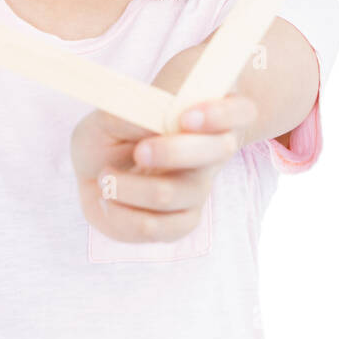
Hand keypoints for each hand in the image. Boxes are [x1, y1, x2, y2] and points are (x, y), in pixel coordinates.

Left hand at [70, 95, 257, 243]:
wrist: (98, 165)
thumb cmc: (113, 130)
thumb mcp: (113, 112)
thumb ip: (130, 112)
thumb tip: (147, 123)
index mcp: (205, 115)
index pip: (240, 111)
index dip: (221, 114)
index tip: (185, 117)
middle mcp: (210, 153)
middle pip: (218, 150)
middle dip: (174, 152)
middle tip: (139, 152)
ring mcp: (198, 189)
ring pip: (177, 193)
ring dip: (131, 188)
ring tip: (106, 177)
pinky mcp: (181, 221)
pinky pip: (160, 228)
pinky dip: (123, 215)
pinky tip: (108, 201)